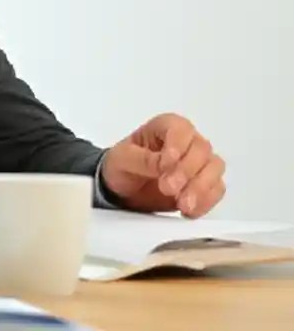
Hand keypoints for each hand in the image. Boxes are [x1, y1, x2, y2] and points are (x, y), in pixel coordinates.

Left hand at [101, 113, 225, 217]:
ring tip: (182, 204)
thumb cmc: (122, 166)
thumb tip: (163, 163)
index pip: (181, 129)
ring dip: (200, 188)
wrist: (123, 189)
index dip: (177, 145)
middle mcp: (187, 141)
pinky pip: (216, 190)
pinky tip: (190, 211)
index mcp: (165, 127)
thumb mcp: (122, 159)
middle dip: (187, 171)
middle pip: (202, 150)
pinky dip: (206, 201)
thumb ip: (143, 159)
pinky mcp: (203, 184)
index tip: (165, 164)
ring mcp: (198, 163)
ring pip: (214, 169)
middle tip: (168, 188)